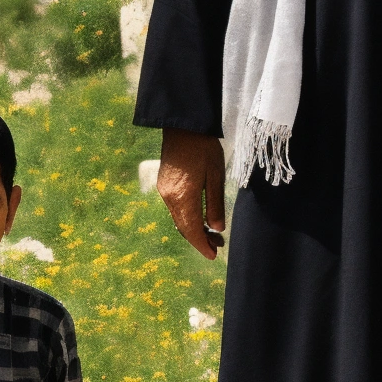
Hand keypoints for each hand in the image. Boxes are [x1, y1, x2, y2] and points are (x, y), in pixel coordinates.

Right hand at [157, 128, 225, 259]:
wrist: (183, 125)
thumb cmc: (204, 147)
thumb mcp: (215, 176)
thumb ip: (215, 204)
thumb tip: (217, 228)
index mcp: (183, 196)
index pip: (191, 230)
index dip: (202, 245)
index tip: (214, 256)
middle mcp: (169, 197)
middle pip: (183, 227)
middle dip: (200, 240)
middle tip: (218, 247)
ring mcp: (164, 191)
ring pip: (178, 219)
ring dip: (194, 229)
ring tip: (212, 234)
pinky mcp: (164, 184)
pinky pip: (175, 209)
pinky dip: (187, 218)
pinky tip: (199, 218)